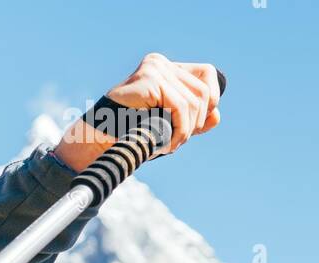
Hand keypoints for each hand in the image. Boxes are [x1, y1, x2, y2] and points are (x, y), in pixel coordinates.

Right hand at [55, 53, 222, 170]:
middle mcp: (160, 62)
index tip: (196, 123)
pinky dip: (178, 131)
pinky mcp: (148, 79)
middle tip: (177, 139)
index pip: (208, 74)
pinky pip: (180, 108)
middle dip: (196, 122)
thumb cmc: (134, 131)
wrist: (102, 140)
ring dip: (185, 130)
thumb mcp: (173, 125)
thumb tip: (216, 114)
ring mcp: (153, 68)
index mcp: (167, 68)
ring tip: (168, 143)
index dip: (211, 99)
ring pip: (194, 102)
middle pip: (204, 92)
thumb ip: (196, 119)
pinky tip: (164, 144)